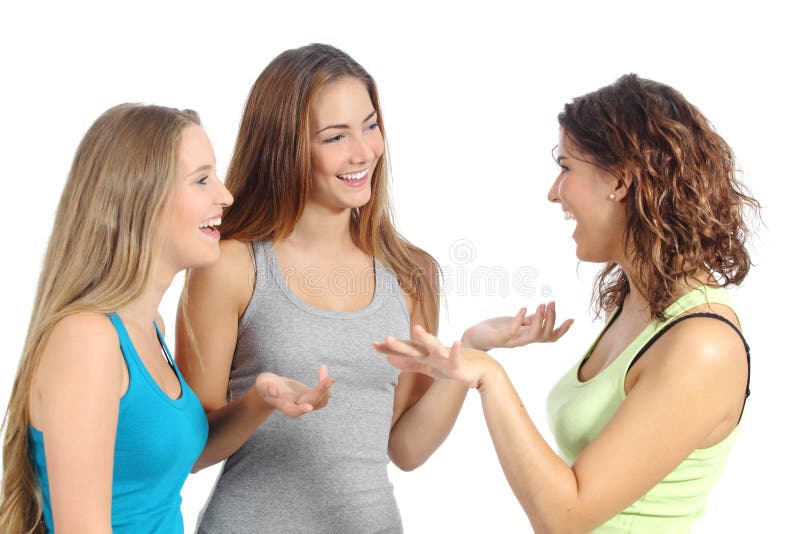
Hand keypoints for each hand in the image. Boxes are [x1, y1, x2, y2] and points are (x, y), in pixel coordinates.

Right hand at [255, 365, 334, 417]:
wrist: (271, 388)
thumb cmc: (265, 386)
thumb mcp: (263, 384)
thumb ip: (267, 388)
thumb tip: (275, 391)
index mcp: (284, 405)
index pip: (292, 412)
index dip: (300, 410)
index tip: (308, 408)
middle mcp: (297, 406)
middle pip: (312, 403)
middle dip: (321, 391)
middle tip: (330, 379)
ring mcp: (306, 402)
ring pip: (322, 401)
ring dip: (326, 387)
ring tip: (322, 368)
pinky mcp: (311, 396)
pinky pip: (324, 393)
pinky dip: (326, 383)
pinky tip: (322, 369)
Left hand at [374, 325, 497, 388]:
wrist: (480, 368)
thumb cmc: (452, 366)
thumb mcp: (428, 366)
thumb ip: (409, 363)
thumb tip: (389, 359)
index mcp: (425, 355)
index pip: (404, 351)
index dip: (389, 349)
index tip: (373, 345)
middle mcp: (433, 353)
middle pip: (414, 348)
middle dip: (400, 345)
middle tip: (385, 339)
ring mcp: (445, 357)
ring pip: (434, 346)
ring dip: (425, 338)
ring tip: (416, 329)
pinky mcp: (459, 363)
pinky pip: (457, 355)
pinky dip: (456, 349)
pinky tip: (456, 343)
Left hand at [461, 301, 572, 350]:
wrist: (474, 337)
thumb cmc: (494, 329)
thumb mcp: (514, 322)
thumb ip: (527, 320)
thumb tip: (540, 313)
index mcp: (527, 336)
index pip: (550, 337)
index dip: (562, 330)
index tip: (572, 318)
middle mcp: (523, 340)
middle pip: (545, 336)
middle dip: (552, 320)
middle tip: (551, 303)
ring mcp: (512, 340)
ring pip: (533, 336)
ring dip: (539, 320)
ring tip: (540, 305)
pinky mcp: (500, 338)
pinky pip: (513, 331)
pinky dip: (519, 320)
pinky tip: (523, 308)